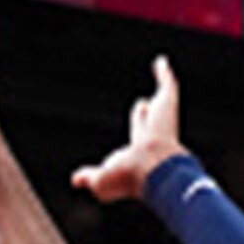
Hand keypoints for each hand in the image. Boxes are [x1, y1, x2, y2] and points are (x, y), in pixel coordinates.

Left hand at [71, 56, 189, 202]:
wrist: (153, 170)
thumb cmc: (127, 178)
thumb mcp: (102, 181)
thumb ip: (89, 177)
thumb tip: (75, 179)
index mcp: (138, 151)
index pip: (134, 139)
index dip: (129, 136)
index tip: (126, 134)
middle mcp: (153, 134)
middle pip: (146, 120)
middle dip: (144, 114)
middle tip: (141, 105)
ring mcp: (162, 118)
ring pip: (163, 100)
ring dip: (163, 88)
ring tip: (161, 73)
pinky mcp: (168, 103)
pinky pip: (166, 82)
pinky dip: (163, 71)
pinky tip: (160, 61)